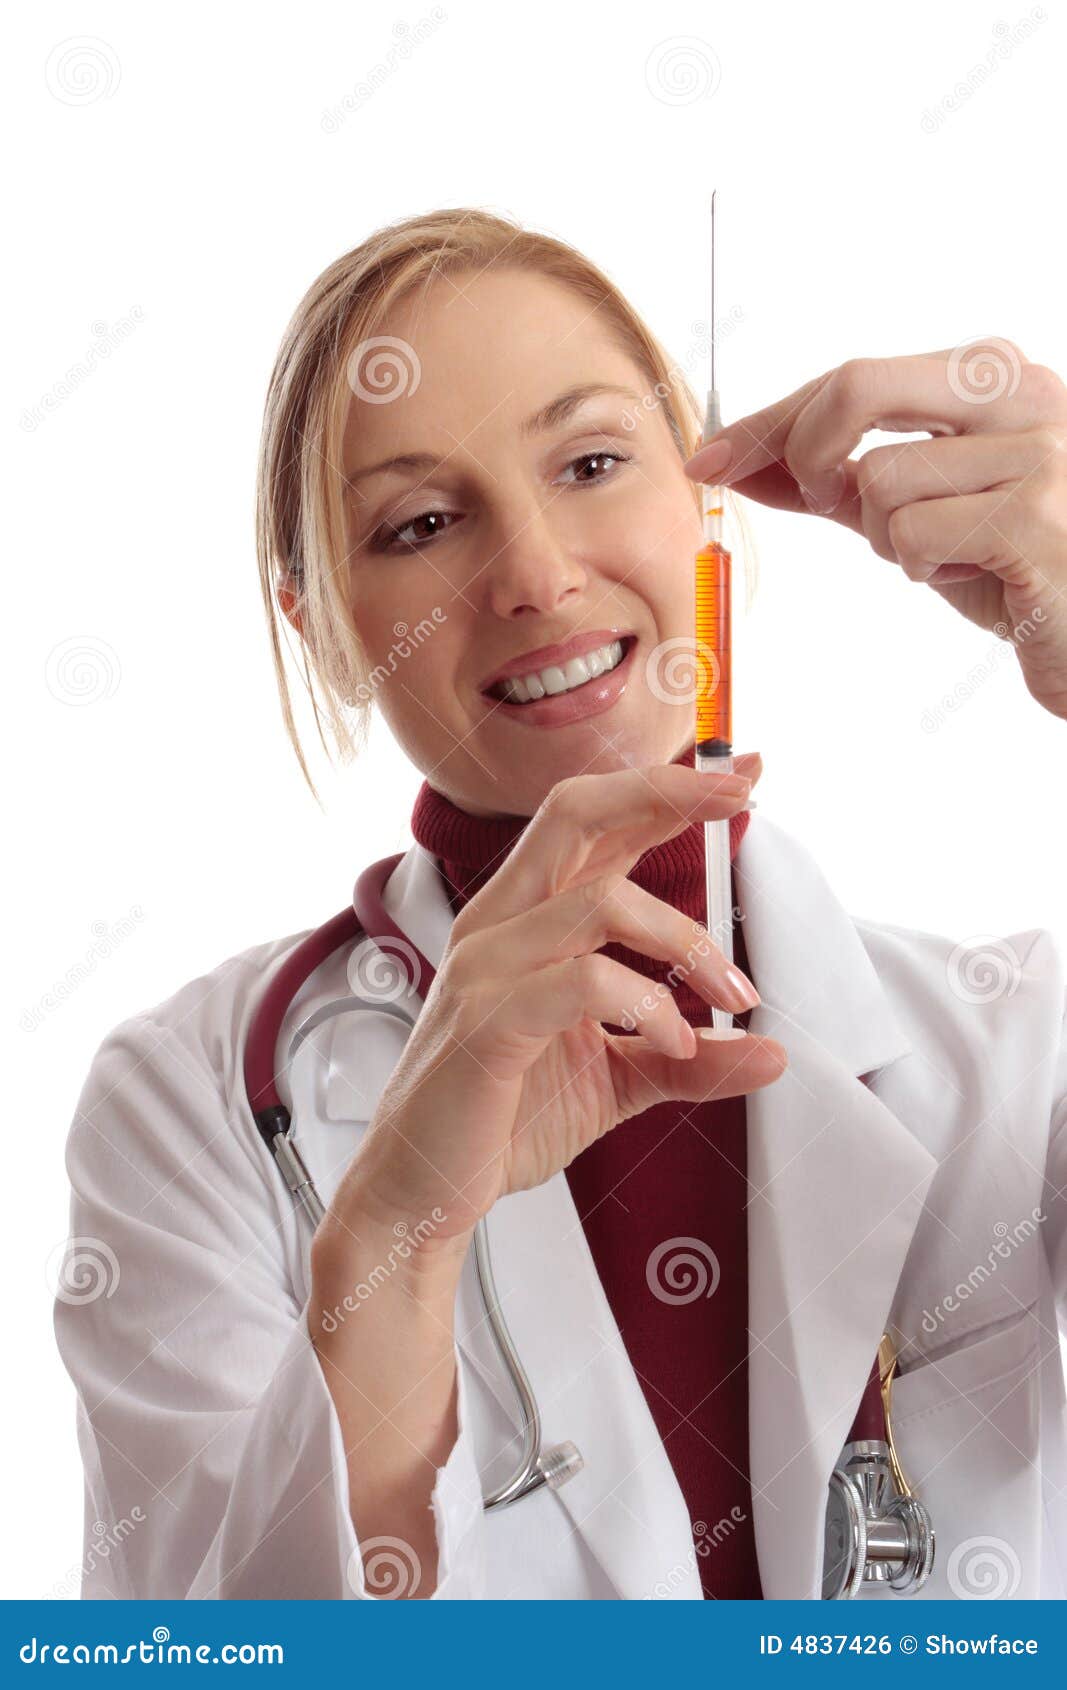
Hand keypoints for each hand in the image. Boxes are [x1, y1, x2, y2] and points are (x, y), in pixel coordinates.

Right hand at [327, 759, 786, 1249]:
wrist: (423, 1194)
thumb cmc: (503, 1120)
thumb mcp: (617, 1081)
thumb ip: (689, 1058)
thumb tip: (774, 1052)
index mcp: (523, 919)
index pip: (593, 824)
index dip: (665, 788)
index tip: (742, 775)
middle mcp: (498, 924)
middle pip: (576, 814)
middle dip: (665, 792)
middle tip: (742, 794)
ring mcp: (485, 967)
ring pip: (600, 900)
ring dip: (687, 942)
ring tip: (733, 997)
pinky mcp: (486, 1019)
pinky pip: (584, 982)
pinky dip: (648, 1005)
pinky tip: (675, 1043)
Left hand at [685, 341, 1066, 720]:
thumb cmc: (1011, 565)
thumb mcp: (917, 510)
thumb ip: (835, 484)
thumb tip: (739, 465)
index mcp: (990, 375)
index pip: (851, 377)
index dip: (768, 421)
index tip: (708, 457)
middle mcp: (1019, 393)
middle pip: (855, 386)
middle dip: (802, 451)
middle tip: (817, 500)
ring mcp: (1034, 449)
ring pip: (878, 480)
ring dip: (888, 539)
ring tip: (949, 555)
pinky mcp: (1034, 515)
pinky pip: (913, 535)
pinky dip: (923, 568)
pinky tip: (977, 574)